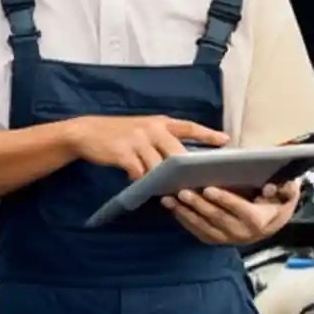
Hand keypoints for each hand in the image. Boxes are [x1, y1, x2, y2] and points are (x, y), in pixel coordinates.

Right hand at [66, 115, 228, 179]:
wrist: (87, 133)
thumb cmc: (119, 133)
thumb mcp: (144, 129)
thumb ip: (162, 140)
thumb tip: (183, 161)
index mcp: (160, 122)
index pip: (189, 127)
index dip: (207, 134)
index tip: (225, 140)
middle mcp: (152, 128)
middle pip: (178, 152)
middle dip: (186, 170)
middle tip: (196, 183)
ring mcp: (138, 140)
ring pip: (159, 167)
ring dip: (163, 181)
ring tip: (168, 191)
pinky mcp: (124, 153)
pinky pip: (140, 174)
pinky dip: (142, 182)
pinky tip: (139, 185)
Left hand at [161, 179, 301, 244]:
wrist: (272, 223)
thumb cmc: (277, 201)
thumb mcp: (287, 194)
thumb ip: (285, 188)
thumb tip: (271, 187)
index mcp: (258, 220)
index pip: (240, 210)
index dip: (224, 200)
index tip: (208, 189)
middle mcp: (242, 233)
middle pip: (217, 219)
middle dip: (198, 205)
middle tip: (182, 191)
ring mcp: (227, 239)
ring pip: (204, 227)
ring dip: (186, 213)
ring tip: (170, 199)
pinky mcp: (216, 240)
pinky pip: (198, 232)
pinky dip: (184, 220)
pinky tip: (172, 207)